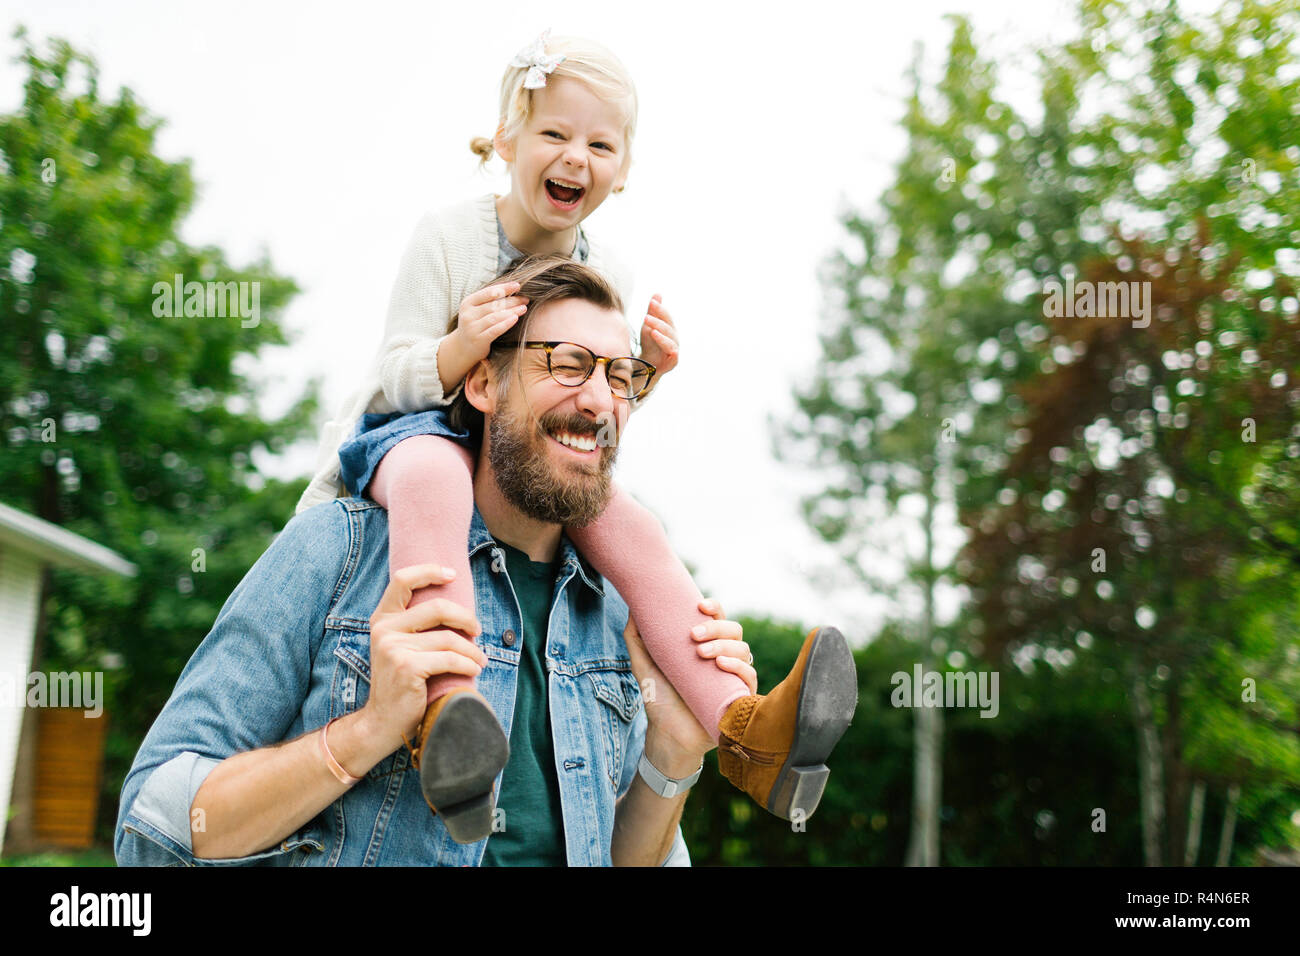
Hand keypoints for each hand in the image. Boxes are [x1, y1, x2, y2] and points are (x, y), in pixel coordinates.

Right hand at [363, 565, 486, 748]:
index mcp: (382, 619)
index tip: (452, 575)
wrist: (382, 722)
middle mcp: (384, 629)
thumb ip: (415, 625)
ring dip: (472, 650)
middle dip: (465, 617)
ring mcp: (393, 648)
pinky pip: (450, 659)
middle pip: (437, 607)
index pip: (402, 580)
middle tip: (477, 630)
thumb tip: (456, 607)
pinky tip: (474, 670)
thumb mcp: (400, 647)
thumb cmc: (400, 683)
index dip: (429, 572)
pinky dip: (468, 665)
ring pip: (449, 638)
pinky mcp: (407, 667)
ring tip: (480, 659)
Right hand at [453, 281, 529, 361]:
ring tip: (523, 308)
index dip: (504, 288)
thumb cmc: (475, 325)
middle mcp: (468, 314)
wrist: (463, 348)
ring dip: (512, 311)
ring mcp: (472, 328)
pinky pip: (495, 330)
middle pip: (494, 304)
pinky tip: (515, 319)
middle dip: (511, 301)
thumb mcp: (476, 310)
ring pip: (495, 316)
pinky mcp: (478, 340)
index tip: (517, 285)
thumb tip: (511, 289)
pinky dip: (506, 323)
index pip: (488, 292)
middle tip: (525, 299)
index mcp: (468, 303)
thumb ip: (488, 301)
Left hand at [623, 598, 753, 770]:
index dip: (714, 608)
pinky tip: (720, 665)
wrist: (667, 735)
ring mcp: (733, 676)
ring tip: (702, 654)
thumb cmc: (659, 698)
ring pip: (743, 649)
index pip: (718, 619)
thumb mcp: (643, 665)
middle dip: (716, 627)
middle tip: (693, 635)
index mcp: (705, 645)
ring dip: (724, 645)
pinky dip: (738, 666)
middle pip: (733, 630)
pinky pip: (750, 675)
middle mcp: (723, 657)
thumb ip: (636, 637)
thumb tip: (633, 607)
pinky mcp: (740, 696)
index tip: (699, 604)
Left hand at [638, 295, 678, 381]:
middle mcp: (674, 337)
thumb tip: (657, 294)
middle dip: (657, 322)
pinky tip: (660, 345)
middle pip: (667, 328)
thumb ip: (653, 312)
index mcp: (670, 328)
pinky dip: (668, 349)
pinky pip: (673, 354)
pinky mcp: (674, 361)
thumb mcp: (648, 326)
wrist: (647, 365)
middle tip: (645, 317)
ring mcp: (675, 349)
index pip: (666, 316)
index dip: (660, 309)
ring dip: (661, 335)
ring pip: (670, 341)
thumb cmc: (650, 344)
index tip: (651, 302)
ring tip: (651, 331)